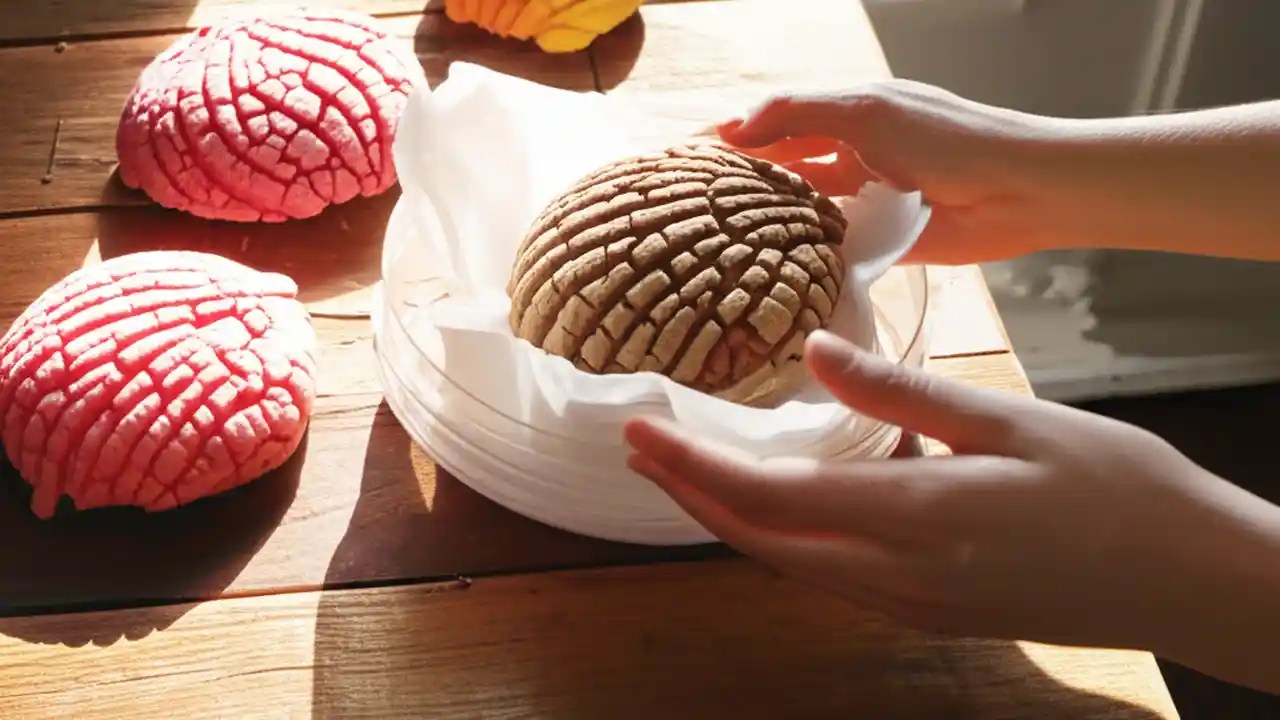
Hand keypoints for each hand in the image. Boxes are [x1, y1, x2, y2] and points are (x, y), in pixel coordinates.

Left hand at [623, 331, 1279, 688]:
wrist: (1187, 579)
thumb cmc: (1115, 489)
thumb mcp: (1009, 420)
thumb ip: (900, 391)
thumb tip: (815, 350)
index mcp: (914, 517)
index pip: (766, 498)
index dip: (691, 467)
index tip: (638, 431)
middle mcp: (896, 574)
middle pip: (759, 540)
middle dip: (689, 495)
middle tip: (639, 448)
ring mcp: (911, 602)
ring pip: (789, 563)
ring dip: (729, 517)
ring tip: (688, 469)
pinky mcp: (931, 610)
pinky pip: (831, 575)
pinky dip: (785, 536)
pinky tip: (781, 497)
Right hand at [715, 81, 1063, 263]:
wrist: (1018, 191)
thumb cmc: (948, 139)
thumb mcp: (866, 111)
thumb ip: (799, 113)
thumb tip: (734, 127)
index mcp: (847, 113)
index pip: (775, 120)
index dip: (734, 135)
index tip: (685, 157)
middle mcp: (850, 155)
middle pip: (782, 166)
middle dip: (740, 180)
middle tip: (689, 203)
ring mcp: (863, 199)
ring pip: (800, 208)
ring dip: (765, 219)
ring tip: (714, 237)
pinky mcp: (878, 241)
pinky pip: (828, 246)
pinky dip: (800, 252)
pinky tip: (764, 265)